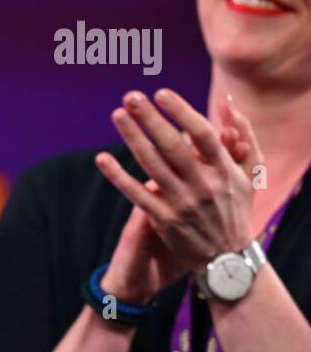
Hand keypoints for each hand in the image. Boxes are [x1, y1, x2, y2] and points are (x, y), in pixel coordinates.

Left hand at [96, 88, 260, 296]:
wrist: (227, 258)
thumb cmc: (237, 207)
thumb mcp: (250, 172)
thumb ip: (242, 135)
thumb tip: (228, 101)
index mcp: (224, 170)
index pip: (202, 134)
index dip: (181, 112)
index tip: (161, 93)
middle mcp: (203, 185)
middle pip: (172, 146)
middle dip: (150, 119)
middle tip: (130, 96)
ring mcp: (182, 203)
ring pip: (152, 165)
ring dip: (132, 138)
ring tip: (118, 115)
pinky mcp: (163, 220)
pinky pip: (137, 194)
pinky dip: (118, 176)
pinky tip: (102, 158)